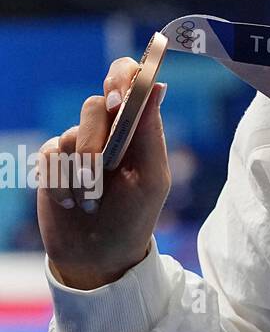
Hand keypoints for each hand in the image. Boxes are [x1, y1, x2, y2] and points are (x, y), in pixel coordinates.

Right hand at [37, 57, 171, 290]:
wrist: (99, 255)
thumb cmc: (134, 216)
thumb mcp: (152, 178)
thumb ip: (150, 133)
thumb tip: (157, 86)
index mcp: (139, 127)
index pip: (130, 80)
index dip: (123, 75)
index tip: (120, 92)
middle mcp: (108, 129)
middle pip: (97, 103)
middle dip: (99, 135)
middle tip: (105, 162)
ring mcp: (78, 144)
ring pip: (73, 130)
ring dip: (84, 168)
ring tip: (94, 198)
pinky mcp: (53, 162)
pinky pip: (51, 153)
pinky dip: (62, 179)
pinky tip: (72, 202)